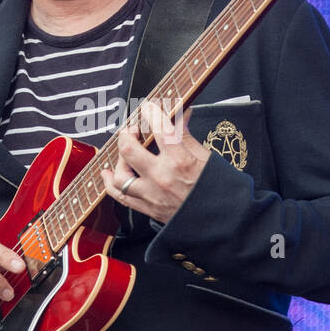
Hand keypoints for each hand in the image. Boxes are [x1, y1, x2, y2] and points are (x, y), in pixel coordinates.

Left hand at [101, 100, 211, 224]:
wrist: (222, 223)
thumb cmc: (218, 191)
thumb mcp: (207, 158)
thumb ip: (186, 136)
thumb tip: (180, 115)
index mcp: (180, 161)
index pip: (159, 128)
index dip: (151, 112)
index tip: (149, 107)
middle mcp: (162, 178)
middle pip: (129, 149)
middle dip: (128, 133)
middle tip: (134, 129)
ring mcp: (152, 195)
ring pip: (119, 175)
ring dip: (119, 160)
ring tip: (126, 152)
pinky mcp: (148, 209)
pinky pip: (120, 196)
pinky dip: (111, 184)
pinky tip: (107, 173)